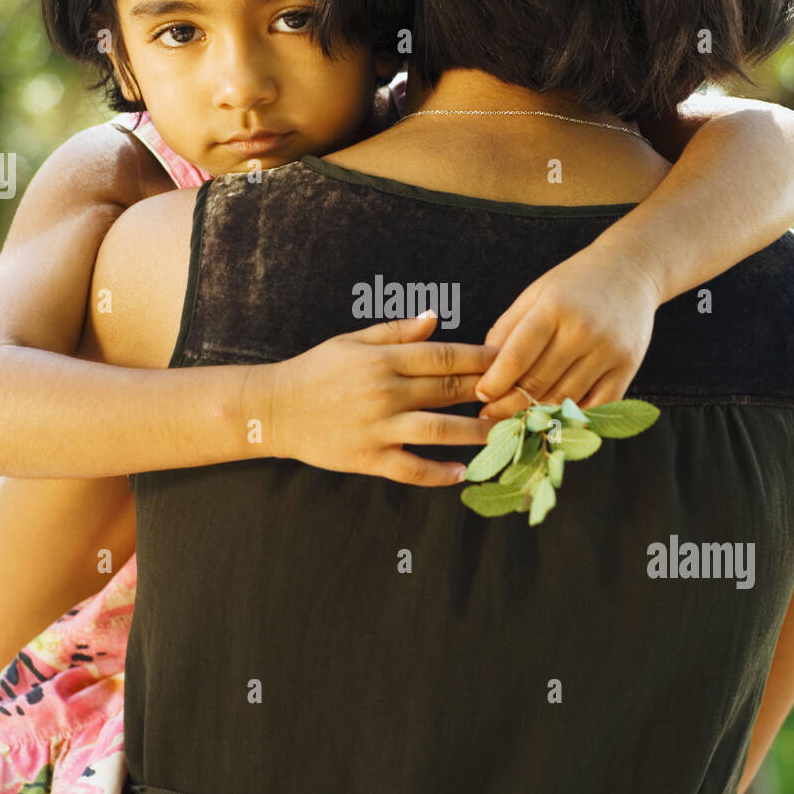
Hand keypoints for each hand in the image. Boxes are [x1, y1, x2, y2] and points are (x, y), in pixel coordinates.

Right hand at [247, 311, 496, 484]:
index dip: (482, 358)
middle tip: (519, 397)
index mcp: (384, 359)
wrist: (274, 409)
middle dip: (488, 393)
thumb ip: (396, 332)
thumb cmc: (315, 371)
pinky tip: (463, 473)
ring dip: (475, 434)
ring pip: (439, 432)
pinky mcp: (369, 458)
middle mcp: (385, 392)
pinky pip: (412, 469)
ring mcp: (379, 428)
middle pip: (449, 391)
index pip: (445, 356)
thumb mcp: (352, 341)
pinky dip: (439, 474)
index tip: (509, 360)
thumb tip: (435, 319)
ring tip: (502, 435)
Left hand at [473, 244, 661, 419]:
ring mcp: (608, 351)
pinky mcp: (627, 366)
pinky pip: (598, 405)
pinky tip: (555, 422)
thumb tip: (485, 368)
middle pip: (539, 382)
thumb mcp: (537, 292)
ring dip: (538, 416)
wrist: (632, 269)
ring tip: (517, 422)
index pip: (518, 355)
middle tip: (491, 416)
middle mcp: (582, 330)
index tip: (481, 395)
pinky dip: (575, 418)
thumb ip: (509, 327)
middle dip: (510, 404)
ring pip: (565, 398)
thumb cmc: (576, 282)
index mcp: (554, 307)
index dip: (496, 380)